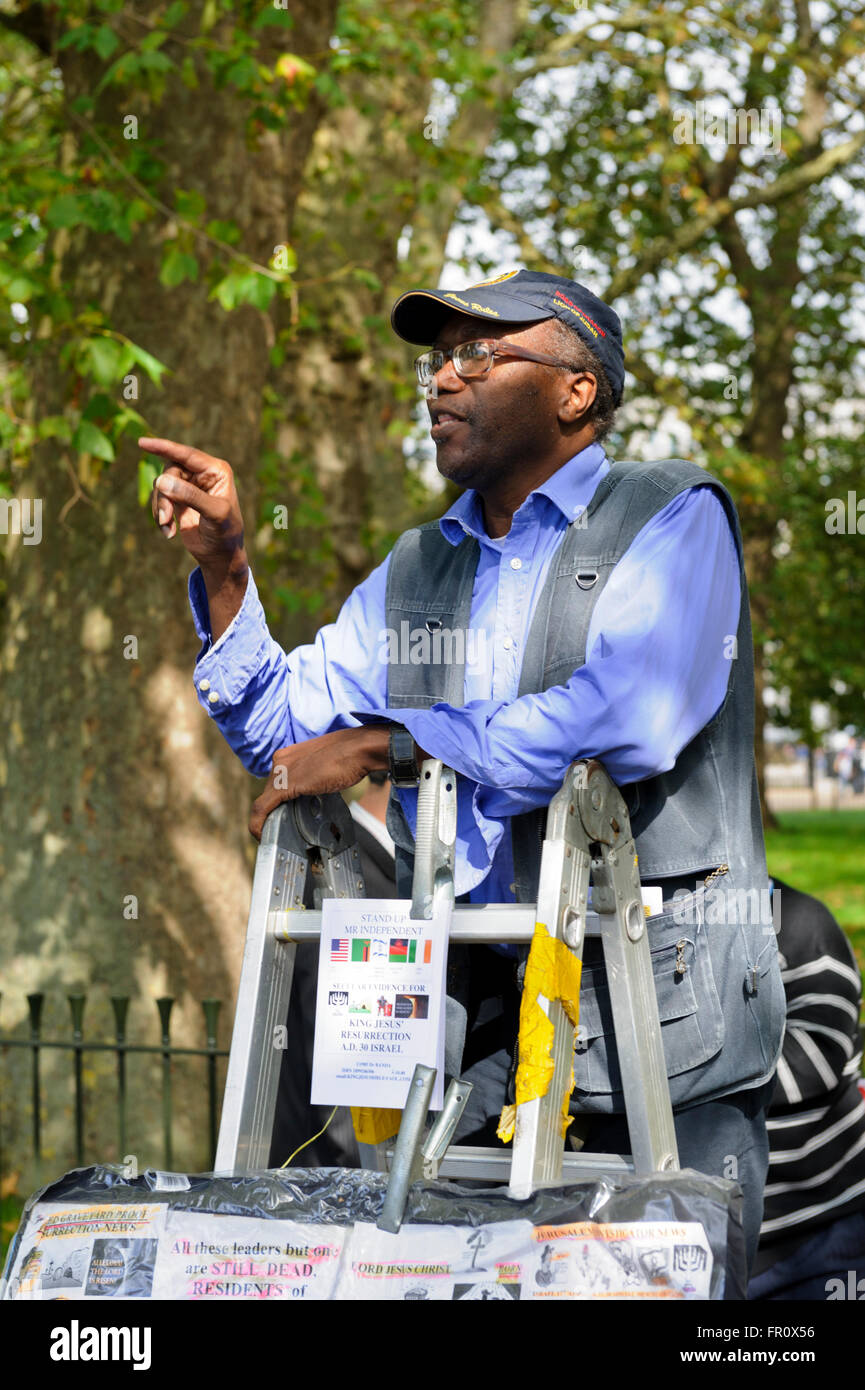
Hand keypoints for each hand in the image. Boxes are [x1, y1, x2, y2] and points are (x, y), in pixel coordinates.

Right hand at [141, 436, 246, 569]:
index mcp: (216, 470)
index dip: (164, 447)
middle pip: (170, 471)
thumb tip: (161, 481)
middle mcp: (202, 474)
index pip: (186, 454)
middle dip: (164, 494)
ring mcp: (189, 486)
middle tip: (165, 517)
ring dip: (161, 507)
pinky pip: (159, 499)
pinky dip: (160, 516)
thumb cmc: (225, 532)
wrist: (220, 556)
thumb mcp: (214, 513)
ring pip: (161, 485)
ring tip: (167, 527)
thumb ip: (190, 496)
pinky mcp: (178, 499)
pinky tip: (169, 533)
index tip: (142, 443)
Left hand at [249, 727, 391, 840]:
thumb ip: (312, 779)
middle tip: (284, 832)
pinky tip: (262, 835)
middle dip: (274, 814)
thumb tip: (313, 795)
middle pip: (269, 794)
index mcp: (288, 755)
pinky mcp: (284, 785)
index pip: (275, 784)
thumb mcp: (323, 767)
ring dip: (269, 822)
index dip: (278, 803)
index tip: (285, 817)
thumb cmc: (349, 757)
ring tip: (278, 836)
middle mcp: (280, 761)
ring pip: (264, 803)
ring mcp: (280, 772)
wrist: (359, 750)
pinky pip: (262, 808)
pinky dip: (259, 824)